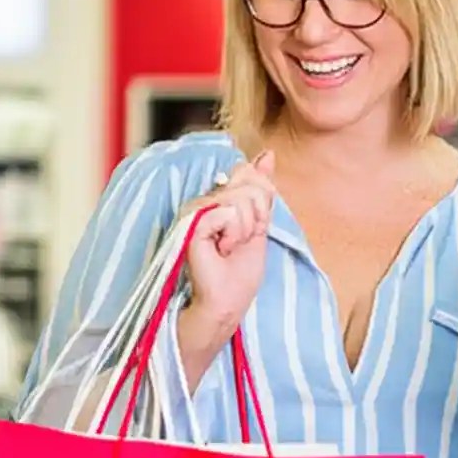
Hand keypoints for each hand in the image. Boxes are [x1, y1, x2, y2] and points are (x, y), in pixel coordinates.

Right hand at [178, 150, 275, 360]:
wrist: (225, 303)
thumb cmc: (239, 271)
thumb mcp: (259, 223)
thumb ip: (261, 189)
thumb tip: (267, 154)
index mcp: (217, 198)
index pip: (249, 173)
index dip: (262, 201)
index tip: (253, 228)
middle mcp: (203, 199)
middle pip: (250, 184)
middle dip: (257, 216)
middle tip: (240, 241)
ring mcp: (195, 209)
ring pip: (241, 199)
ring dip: (246, 229)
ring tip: (229, 247)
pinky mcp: (191, 223)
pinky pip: (228, 213)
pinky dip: (234, 235)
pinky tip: (222, 249)